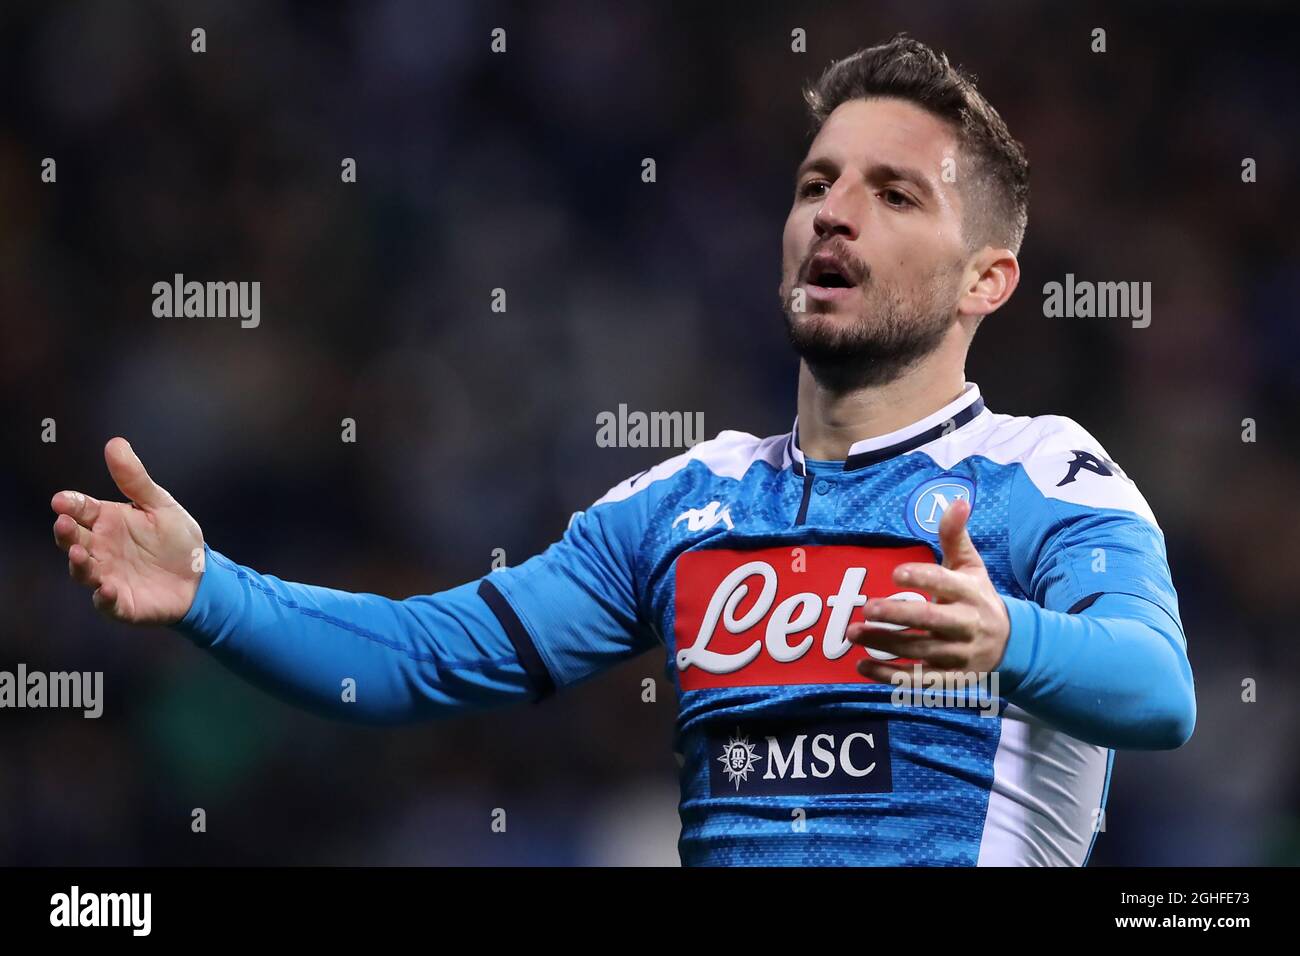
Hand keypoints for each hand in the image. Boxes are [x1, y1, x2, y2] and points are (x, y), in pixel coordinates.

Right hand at [51, 438, 204, 624]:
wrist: (200, 576)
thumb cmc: (176, 539)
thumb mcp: (160, 505)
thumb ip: (136, 480)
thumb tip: (115, 443)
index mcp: (108, 522)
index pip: (81, 510)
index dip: (70, 505)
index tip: (62, 501)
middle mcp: (101, 548)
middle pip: (74, 540)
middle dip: (66, 533)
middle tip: (64, 524)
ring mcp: (108, 575)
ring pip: (84, 571)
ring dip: (79, 564)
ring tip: (79, 554)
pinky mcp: (121, 602)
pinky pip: (107, 602)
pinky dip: (104, 597)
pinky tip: (106, 589)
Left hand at [848, 498, 1009, 680]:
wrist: (1011, 644)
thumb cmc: (978, 597)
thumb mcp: (971, 566)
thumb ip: (955, 536)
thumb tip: (958, 500)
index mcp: (970, 592)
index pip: (946, 582)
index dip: (922, 578)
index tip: (896, 573)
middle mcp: (966, 624)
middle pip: (931, 620)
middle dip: (898, 615)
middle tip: (867, 608)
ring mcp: (958, 654)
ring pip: (919, 651)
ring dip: (884, 644)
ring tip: (852, 633)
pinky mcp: (949, 678)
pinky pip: (918, 680)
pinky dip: (889, 676)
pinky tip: (861, 666)